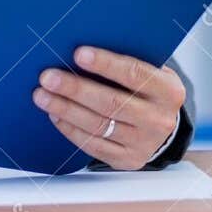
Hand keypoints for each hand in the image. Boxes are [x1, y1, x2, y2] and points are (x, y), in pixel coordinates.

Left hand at [34, 46, 184, 169]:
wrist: (165, 129)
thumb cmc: (149, 92)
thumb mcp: (153, 73)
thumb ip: (128, 63)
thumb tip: (84, 51)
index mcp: (168, 91)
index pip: (134, 74)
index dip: (105, 64)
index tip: (77, 54)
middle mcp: (159, 119)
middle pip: (111, 103)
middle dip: (75, 88)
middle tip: (48, 77)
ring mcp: (144, 143)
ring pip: (98, 125)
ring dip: (65, 109)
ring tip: (42, 96)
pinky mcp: (127, 159)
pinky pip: (93, 145)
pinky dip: (70, 129)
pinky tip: (56, 115)